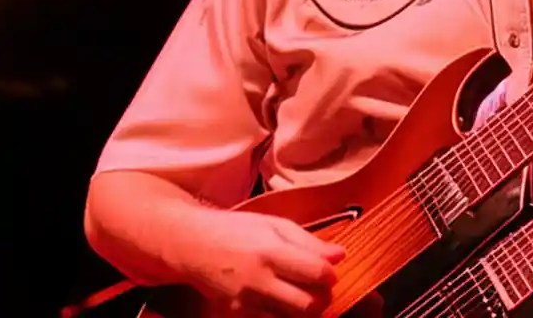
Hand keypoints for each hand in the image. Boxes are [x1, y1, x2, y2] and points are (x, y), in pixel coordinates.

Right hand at [178, 210, 344, 316]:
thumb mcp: (275, 224)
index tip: (328, 271)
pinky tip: (283, 300)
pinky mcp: (236, 314)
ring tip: (303, 293)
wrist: (192, 245)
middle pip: (309, 304)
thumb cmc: (236, 230)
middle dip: (323, 297)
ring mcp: (246, 301)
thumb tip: (340, 255)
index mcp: (271, 251)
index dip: (331, 274)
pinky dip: (284, 315)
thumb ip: (309, 241)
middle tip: (321, 287)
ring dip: (306, 309)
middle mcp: (258, 280)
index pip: (317, 273)